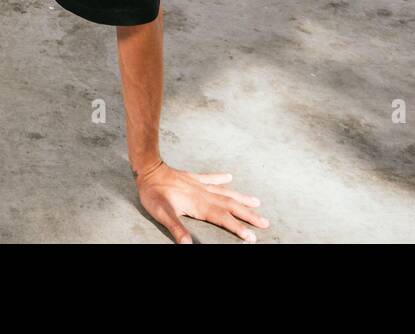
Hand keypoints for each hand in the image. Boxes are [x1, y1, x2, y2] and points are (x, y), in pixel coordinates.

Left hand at [135, 160, 269, 243]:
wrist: (148, 170)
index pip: (223, 218)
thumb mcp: (163, 214)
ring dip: (241, 198)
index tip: (252, 236)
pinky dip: (221, 178)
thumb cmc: (154, 194)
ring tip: (257, 202)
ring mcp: (200, 185)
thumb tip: (189, 245)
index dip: (238, 228)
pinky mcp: (193, 178)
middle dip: (248, 215)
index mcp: (199, 204)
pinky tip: (229, 176)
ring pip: (226, 192)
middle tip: (265, 222)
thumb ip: (177, 229)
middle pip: (231, 205)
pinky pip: (211, 178)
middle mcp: (204, 194)